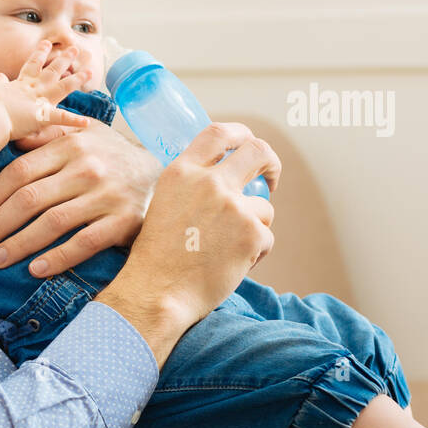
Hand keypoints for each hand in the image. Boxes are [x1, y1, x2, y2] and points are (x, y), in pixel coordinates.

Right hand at [0, 41, 95, 141]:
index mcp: (22, 83)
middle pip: (53, 70)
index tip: (47, 42)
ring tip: (90, 73)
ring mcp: (41, 100)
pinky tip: (87, 122)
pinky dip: (75, 121)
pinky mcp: (44, 115)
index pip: (33, 63)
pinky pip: (63, 118)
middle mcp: (34, 88)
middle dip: (65, 59)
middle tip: (75, 48)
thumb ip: (0, 83)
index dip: (41, 52)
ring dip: (77, 80)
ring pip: (63, 87)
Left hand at [0, 122, 163, 276]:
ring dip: (18, 244)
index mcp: (70, 145)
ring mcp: (106, 196)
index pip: (20, 172)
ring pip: (52, 223)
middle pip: (30, 199)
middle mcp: (87, 168)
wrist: (166, 175)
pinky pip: (85, 243)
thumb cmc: (112, 156)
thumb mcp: (84, 134)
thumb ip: (46, 135)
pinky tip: (35, 270)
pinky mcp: (124, 222)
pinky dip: (58, 258)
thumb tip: (7, 138)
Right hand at [120, 122, 279, 323]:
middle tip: (270, 179)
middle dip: (271, 163)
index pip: (218, 133)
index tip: (248, 143)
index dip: (240, 134)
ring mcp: (233, 206)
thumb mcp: (162, 206)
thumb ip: (190, 187)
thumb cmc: (156, 259)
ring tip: (227, 252)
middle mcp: (208, 183)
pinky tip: (229, 267)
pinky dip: (253, 254)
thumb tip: (223, 180)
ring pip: (264, 208)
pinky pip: (266, 238)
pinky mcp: (252, 233)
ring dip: (253, 228)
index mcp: (181, 173)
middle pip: (258, 151)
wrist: (156, 293)